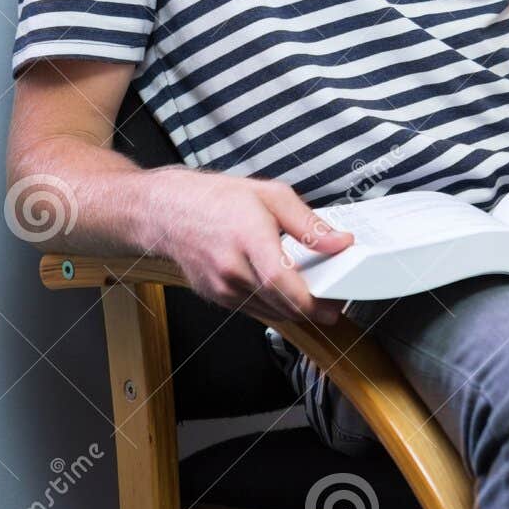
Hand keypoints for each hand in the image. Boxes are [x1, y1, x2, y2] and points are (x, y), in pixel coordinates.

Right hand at [144, 167, 354, 326]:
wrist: (168, 212)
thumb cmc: (216, 199)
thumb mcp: (271, 195)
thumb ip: (308, 224)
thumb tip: (339, 242)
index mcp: (247, 236)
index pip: (280, 281)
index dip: (309, 299)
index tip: (333, 304)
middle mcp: (231, 268)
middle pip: (279, 304)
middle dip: (312, 309)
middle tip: (333, 297)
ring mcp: (221, 287)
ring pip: (269, 312)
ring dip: (294, 309)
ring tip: (312, 291)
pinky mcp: (217, 297)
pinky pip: (254, 310)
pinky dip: (274, 305)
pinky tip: (283, 289)